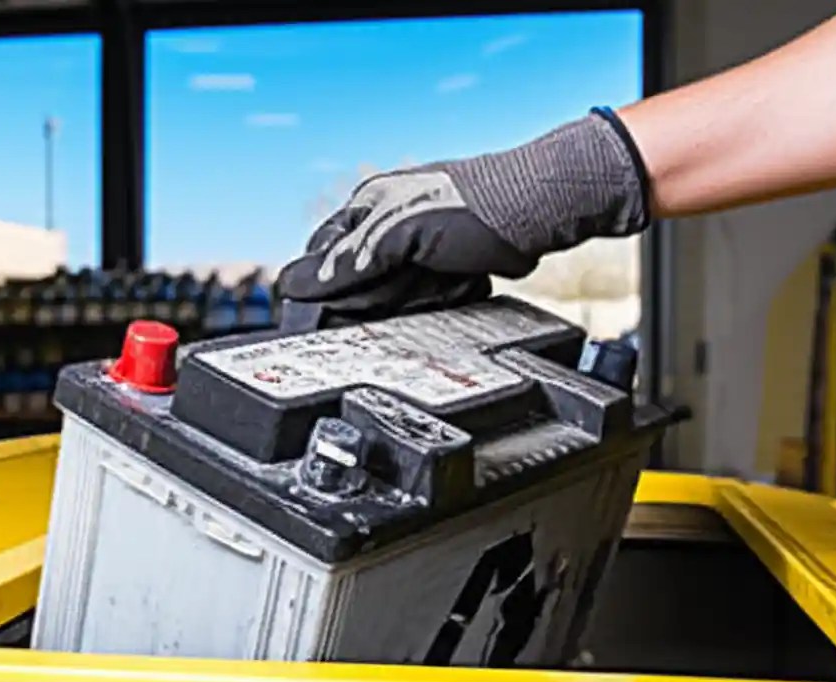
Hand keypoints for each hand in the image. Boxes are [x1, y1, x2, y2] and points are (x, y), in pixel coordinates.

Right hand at [275, 108, 650, 316]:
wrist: (542, 211)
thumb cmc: (475, 206)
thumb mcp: (398, 234)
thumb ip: (348, 262)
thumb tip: (294, 284)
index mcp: (367, 207)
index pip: (320, 258)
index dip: (323, 292)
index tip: (325, 320)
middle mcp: (387, 227)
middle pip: (356, 285)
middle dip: (377, 300)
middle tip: (407, 295)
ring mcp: (416, 249)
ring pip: (391, 299)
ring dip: (411, 304)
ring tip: (441, 287)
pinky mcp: (443, 269)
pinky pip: (424, 302)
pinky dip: (437, 304)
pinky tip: (457, 292)